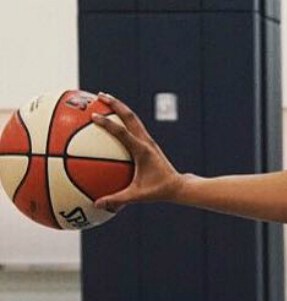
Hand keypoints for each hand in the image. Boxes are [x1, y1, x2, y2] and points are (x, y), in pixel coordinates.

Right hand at [89, 92, 185, 210]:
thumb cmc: (159, 190)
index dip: (108, 124)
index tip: (93, 116)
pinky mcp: (147, 143)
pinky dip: (122, 118)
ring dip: (119, 107)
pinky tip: (111, 118)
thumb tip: (97, 204)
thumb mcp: (138, 195)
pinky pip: (133, 126)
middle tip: (99, 95)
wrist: (178, 186)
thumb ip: (118, 199)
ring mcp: (147, 141)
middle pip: (130, 117)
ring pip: (133, 118)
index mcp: (143, 151)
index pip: (123, 133)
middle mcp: (146, 142)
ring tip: (103, 98)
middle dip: (115, 104)